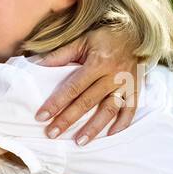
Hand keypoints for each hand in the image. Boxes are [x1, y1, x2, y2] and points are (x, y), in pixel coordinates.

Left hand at [33, 24, 145, 144]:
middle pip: (87, 102)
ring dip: (94, 128)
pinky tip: (109, 135)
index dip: (56, 102)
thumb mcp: (81, 41)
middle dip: (68, 119)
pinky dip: (122, 124)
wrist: (135, 31)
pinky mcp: (136, 89)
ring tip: (79, 142)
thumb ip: (60, 55)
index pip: (73, 87)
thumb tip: (36, 65)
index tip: (42, 116)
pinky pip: (130, 109)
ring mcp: (126, 84)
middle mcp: (113, 76)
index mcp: (97, 62)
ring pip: (109, 110)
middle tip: (52, 134)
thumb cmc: (103, 37)